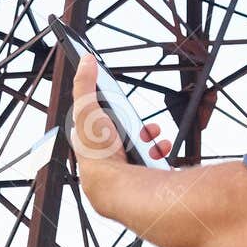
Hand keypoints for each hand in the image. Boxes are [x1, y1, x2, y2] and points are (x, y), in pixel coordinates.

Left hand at [69, 55, 171, 208]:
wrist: (116, 186)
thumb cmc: (98, 152)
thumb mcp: (87, 109)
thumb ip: (84, 85)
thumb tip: (86, 60)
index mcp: (89, 145)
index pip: (98, 126)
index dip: (110, 114)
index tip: (121, 107)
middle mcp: (104, 161)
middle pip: (123, 137)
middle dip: (138, 127)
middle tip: (145, 125)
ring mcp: (121, 173)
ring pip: (140, 150)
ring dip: (151, 139)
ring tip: (155, 136)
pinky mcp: (137, 182)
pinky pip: (152, 165)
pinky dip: (159, 154)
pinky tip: (161, 150)